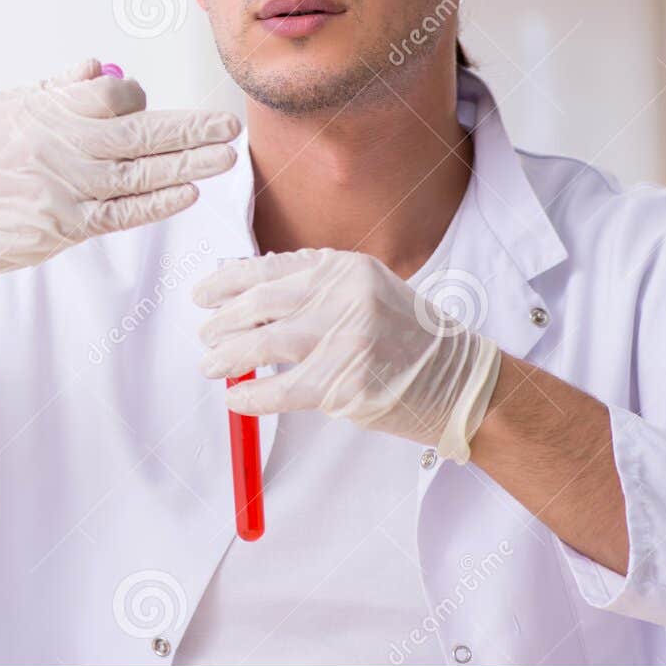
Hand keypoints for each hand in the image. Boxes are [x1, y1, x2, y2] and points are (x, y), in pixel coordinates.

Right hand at [0, 58, 240, 297]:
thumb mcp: (5, 106)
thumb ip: (56, 88)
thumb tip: (101, 68)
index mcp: (47, 109)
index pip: (115, 96)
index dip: (137, 100)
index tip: (140, 108)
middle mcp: (60, 145)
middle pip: (141, 132)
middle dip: (191, 128)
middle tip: (229, 123)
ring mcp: (63, 187)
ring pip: (140, 174)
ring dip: (188, 164)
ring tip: (226, 156)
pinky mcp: (62, 226)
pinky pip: (122, 213)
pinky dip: (157, 202)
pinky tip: (187, 192)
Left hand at [193, 248, 501, 462]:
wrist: (462, 381)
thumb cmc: (408, 340)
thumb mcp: (367, 290)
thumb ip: (316, 288)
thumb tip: (251, 296)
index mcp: (344, 268)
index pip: (268, 267)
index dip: (226, 281)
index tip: (203, 294)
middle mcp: (343, 296)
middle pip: (258, 303)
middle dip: (221, 321)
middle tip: (205, 335)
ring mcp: (345, 339)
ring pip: (262, 345)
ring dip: (227, 356)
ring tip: (210, 364)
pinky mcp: (345, 382)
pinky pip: (280, 390)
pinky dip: (251, 396)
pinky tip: (236, 398)